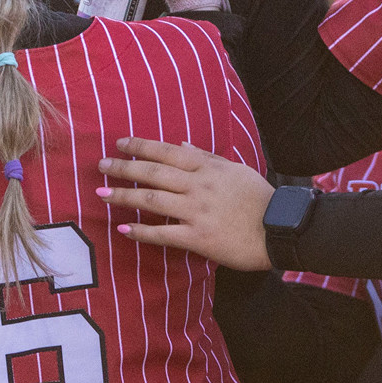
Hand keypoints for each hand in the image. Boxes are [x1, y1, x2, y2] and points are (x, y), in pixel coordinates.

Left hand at [97, 137, 274, 269]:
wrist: (280, 229)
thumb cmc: (260, 199)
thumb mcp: (235, 169)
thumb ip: (205, 157)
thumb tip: (179, 144)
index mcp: (208, 168)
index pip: (166, 152)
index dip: (140, 147)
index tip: (120, 145)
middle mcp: (198, 187)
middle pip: (153, 173)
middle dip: (123, 169)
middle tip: (100, 166)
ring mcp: (197, 212)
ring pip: (152, 201)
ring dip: (123, 196)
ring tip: (101, 195)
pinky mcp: (198, 238)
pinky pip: (163, 234)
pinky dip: (141, 232)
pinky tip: (123, 229)